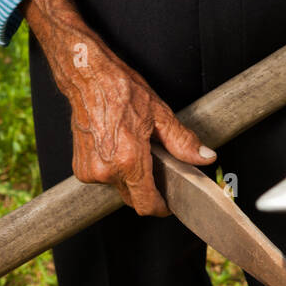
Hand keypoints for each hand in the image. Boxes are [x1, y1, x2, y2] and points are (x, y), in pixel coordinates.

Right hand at [21, 0, 215, 214]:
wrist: (88, 78)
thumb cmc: (122, 91)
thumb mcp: (159, 113)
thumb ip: (182, 142)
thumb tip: (205, 158)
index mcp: (128, 161)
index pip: (147, 205)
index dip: (161, 208)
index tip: (169, 203)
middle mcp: (106, 171)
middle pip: (133, 198)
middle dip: (147, 188)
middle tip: (154, 164)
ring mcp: (90, 171)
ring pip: (118, 187)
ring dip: (128, 177)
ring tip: (132, 149)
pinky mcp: (80, 169)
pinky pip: (104, 178)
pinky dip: (112, 169)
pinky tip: (116, 147)